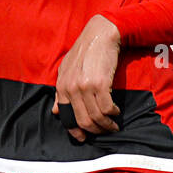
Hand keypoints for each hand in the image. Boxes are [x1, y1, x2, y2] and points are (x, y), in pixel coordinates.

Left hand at [53, 14, 121, 141]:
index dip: (76, 130)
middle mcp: (71, 89)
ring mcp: (85, 87)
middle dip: (95, 130)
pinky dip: (113, 114)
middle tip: (104, 131)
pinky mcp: (100, 84)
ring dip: (107, 125)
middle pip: (83, 120)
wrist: (100, 35)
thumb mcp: (66, 69)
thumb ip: (60, 92)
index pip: (66, 116)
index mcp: (62, 86)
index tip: (84, 137)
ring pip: (96, 117)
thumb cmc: (85, 51)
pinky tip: (116, 112)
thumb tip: (55, 111)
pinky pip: (107, 108)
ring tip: (113, 125)